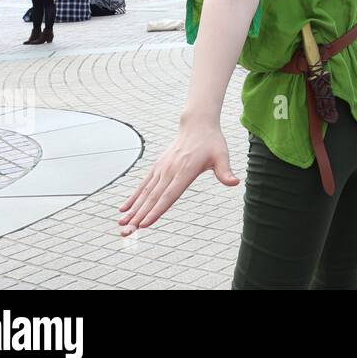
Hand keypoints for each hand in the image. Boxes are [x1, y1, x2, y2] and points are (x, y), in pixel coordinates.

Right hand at [117, 119, 238, 234]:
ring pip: (145, 193)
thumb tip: (235, 183)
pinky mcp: (157, 167)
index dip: (157, 210)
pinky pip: (143, 185)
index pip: (169, 195)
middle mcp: (170, 171)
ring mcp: (161, 169)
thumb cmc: (212, 142)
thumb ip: (225, 171)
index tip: (145, 224)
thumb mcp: (222, 155)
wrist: (197, 125)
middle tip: (126, 232)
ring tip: (121, 225)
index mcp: (185, 171)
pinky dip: (133, 198)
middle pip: (153, 198)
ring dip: (133, 210)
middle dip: (139, 217)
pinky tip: (123, 210)